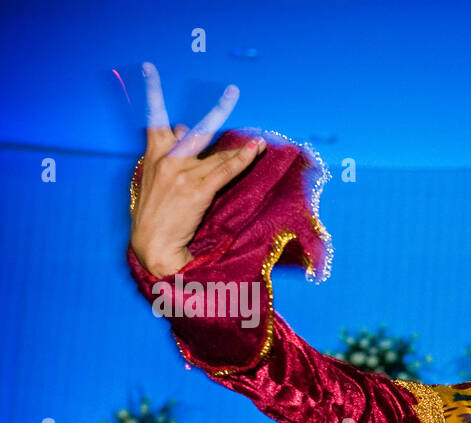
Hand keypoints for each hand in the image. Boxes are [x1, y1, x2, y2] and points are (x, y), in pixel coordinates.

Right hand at [128, 61, 264, 276]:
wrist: (151, 245)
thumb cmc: (154, 216)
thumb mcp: (152, 181)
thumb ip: (167, 155)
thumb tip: (181, 128)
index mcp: (153, 155)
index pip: (154, 119)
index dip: (153, 93)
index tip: (150, 69)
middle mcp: (167, 159)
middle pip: (196, 130)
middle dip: (218, 111)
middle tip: (233, 91)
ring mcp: (182, 173)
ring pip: (217, 155)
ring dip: (240, 151)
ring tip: (259, 142)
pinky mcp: (197, 189)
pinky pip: (225, 170)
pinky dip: (242, 160)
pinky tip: (255, 150)